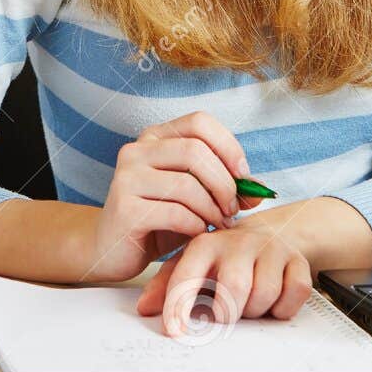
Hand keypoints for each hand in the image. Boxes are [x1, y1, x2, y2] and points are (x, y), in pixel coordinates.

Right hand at [82, 112, 257, 282]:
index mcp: (154, 137)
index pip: (199, 122)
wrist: (112, 250)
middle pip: (195, 151)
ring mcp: (126, 177)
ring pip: (187, 184)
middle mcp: (136, 150)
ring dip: (213, 209)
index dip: (228, 146)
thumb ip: (225, 188)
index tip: (243, 176)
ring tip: (219, 224)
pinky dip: (197, 226)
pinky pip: (176, 213)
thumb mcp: (194, 198)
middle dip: (224, 183)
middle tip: (233, 209)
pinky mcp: (124, 208)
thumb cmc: (158, 220)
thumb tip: (259, 190)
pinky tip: (198, 234)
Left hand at [136, 226, 311, 336]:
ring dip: (256, 310)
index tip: (175, 331)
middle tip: (228, 311)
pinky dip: (283, 307)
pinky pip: (294, 293)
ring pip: (265, 294)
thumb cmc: (224, 258)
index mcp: (204, 244)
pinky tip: (273, 299)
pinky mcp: (297, 260)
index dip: (179, 305)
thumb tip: (144, 308)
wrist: (269, 233)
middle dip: (230, 311)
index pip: (188, 276)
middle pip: (234, 288)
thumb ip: (167, 286)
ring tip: (249, 302)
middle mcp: (237, 242)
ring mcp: (270, 249)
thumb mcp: (192, 265)